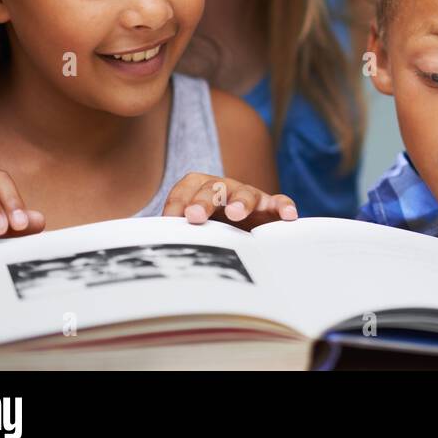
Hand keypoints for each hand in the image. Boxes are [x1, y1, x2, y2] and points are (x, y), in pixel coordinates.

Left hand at [161, 173, 297, 230]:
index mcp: (200, 190)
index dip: (177, 201)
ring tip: (236, 214)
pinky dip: (284, 206)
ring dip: (240, 201)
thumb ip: (172, 236)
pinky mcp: (270, 209)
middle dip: (203, 201)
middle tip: (194, 216)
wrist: (237, 240)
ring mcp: (249, 197)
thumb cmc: (205, 234)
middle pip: (213, 187)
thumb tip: (149, 249)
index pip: (187, 187)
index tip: (170, 220)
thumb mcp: (187, 234)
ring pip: (245, 193)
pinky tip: (287, 216)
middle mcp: (225, 189)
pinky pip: (279, 203)